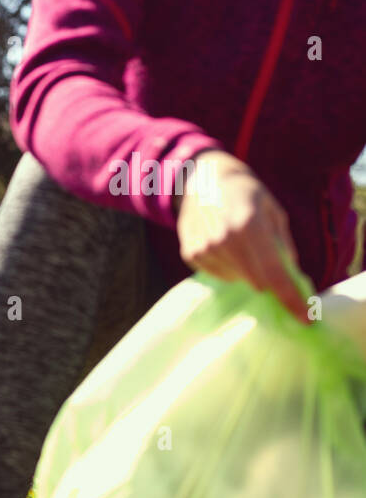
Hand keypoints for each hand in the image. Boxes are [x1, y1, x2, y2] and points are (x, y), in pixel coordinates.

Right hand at [176, 150, 308, 322]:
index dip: (291, 298)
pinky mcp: (191, 255)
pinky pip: (219, 275)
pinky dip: (229, 267)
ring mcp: (204, 249)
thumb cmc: (245, 194)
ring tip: (242, 245)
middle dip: (271, 281)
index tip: (304, 317)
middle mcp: (224, 240)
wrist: (201, 179)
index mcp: (249, 225)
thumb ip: (283, 246)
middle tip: (273, 267)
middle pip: (257, 281)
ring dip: (247, 270)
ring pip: (238, 279)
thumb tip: (291, 278)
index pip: (274, 274)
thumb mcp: (273, 212)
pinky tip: (226, 246)